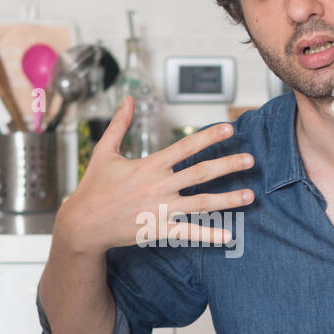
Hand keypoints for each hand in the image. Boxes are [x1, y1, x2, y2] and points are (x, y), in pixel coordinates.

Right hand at [55, 95, 255, 254]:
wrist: (83, 224)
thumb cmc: (94, 187)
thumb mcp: (104, 151)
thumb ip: (119, 124)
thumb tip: (128, 98)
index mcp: (149, 165)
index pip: (185, 147)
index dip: (209, 136)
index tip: (229, 128)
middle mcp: (159, 186)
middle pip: (200, 173)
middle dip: (228, 165)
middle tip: (250, 160)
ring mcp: (160, 209)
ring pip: (201, 203)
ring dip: (227, 199)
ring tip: (250, 196)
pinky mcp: (158, 229)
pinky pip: (188, 232)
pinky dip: (208, 234)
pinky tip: (228, 234)